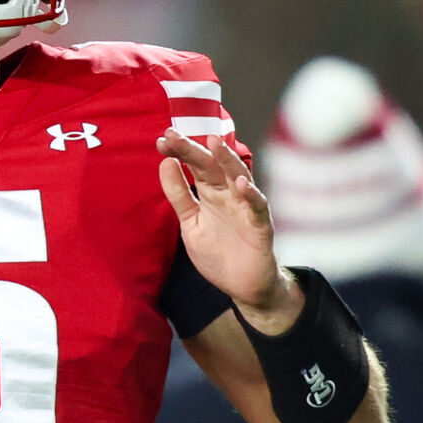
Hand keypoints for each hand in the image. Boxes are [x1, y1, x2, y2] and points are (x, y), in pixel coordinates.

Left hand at [156, 128, 301, 333]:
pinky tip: (240, 184)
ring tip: (213, 143)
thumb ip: (179, 195)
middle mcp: (229, 194)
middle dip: (193, 149)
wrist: (243, 287)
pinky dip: (251, 195)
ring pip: (239, 177)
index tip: (162, 139)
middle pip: (212, 165)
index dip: (180, 151)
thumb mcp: (190, 223)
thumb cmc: (218, 252)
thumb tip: (165, 163)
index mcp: (211, 193)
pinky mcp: (260, 226)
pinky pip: (257, 207)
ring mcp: (246, 208)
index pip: (195, 165)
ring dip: (227, 160)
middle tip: (174, 135)